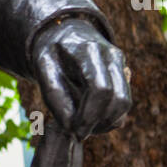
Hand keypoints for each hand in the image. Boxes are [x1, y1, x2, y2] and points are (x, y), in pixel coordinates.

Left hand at [33, 18, 130, 138]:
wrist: (65, 33)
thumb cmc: (51, 53)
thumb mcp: (42, 69)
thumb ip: (54, 96)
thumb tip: (71, 127)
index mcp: (88, 51)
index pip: (100, 89)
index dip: (89, 115)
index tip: (75, 132)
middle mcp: (111, 55)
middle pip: (118, 99)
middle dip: (99, 123)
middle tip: (78, 133)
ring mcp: (120, 64)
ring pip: (124, 103)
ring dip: (106, 123)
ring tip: (82, 126)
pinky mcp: (123, 73)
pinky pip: (123, 103)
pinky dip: (109, 117)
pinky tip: (89, 117)